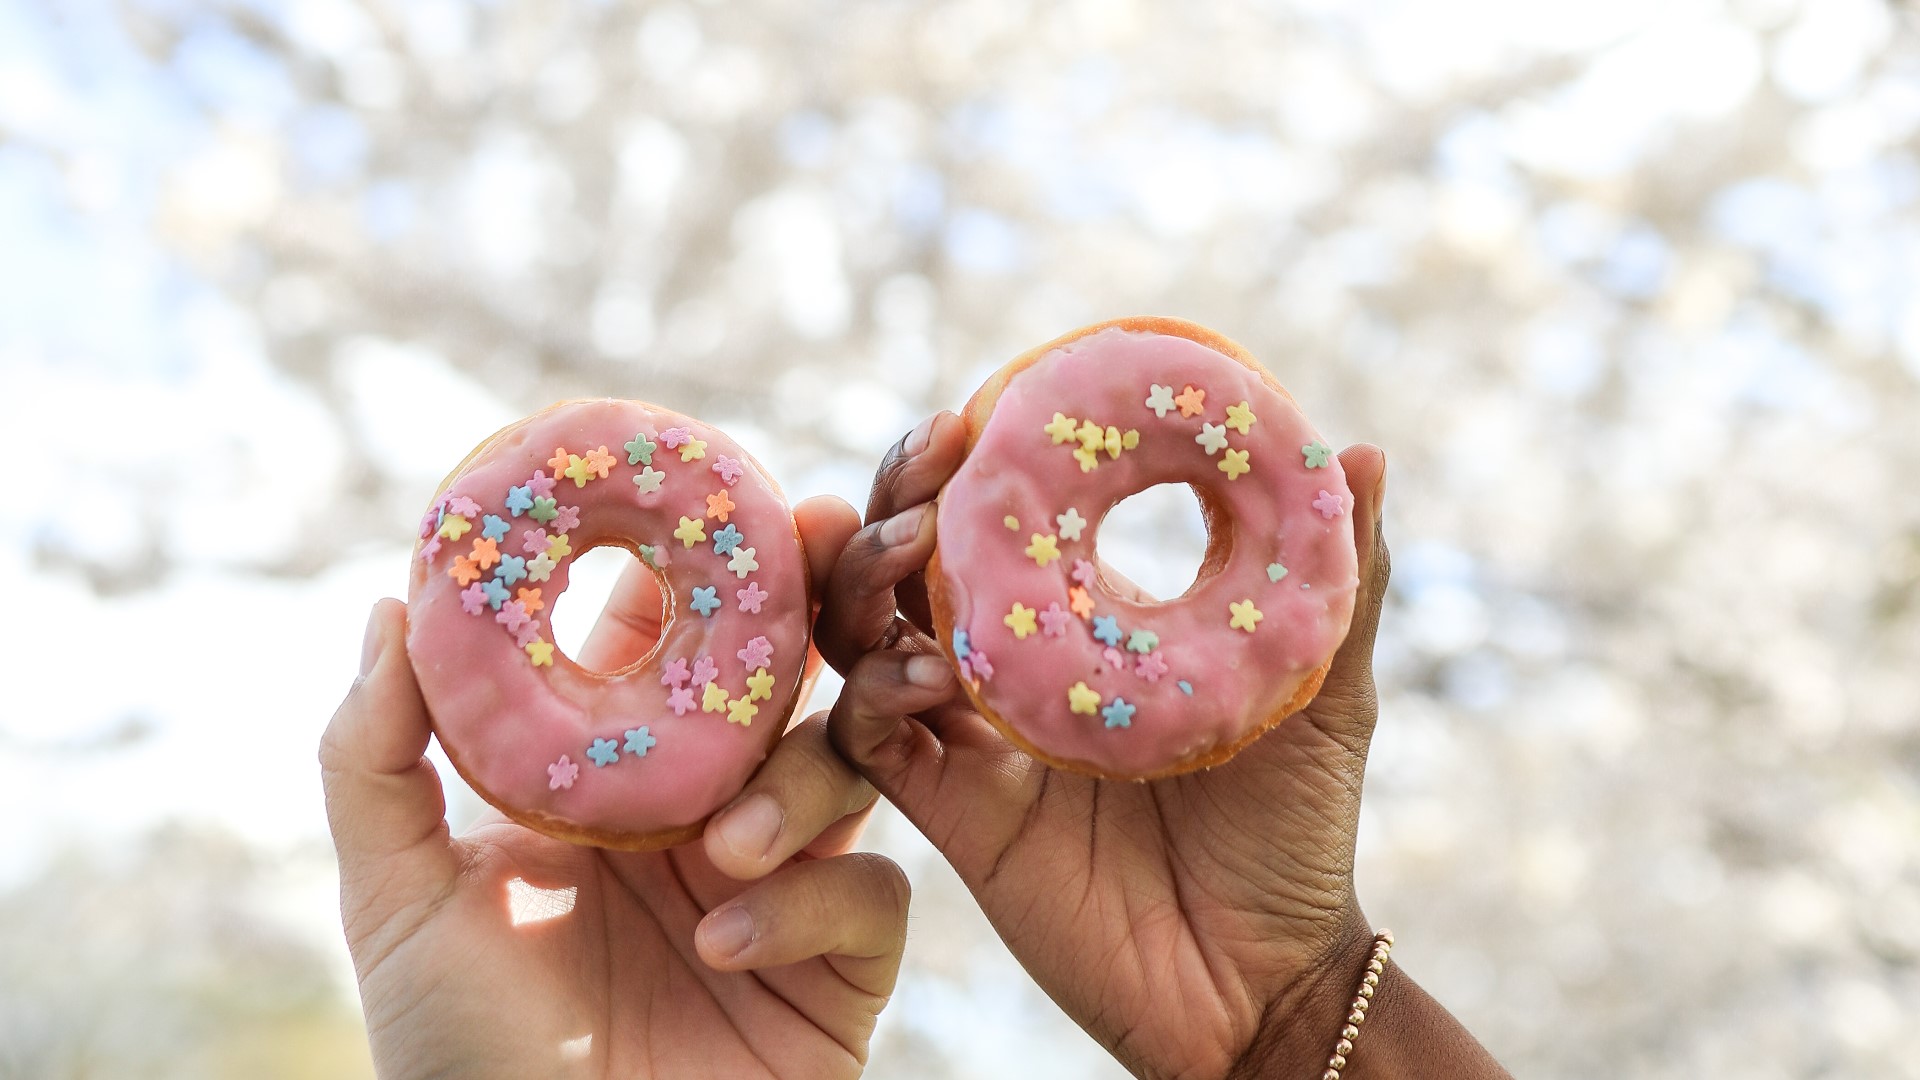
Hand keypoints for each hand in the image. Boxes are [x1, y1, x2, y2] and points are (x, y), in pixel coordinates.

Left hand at [322, 496, 907, 1079]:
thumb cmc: (458, 1054)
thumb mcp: (397, 901)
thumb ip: (376, 757)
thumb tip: (387, 603)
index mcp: (619, 780)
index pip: (678, 643)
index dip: (710, 562)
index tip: (732, 488)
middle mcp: (708, 817)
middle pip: (789, 684)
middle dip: (823, 610)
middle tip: (840, 541)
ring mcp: (783, 888)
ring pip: (843, 772)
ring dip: (796, 786)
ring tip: (722, 845)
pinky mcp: (839, 970)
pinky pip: (871, 897)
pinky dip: (810, 903)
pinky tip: (727, 942)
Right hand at [817, 414, 1505, 1078]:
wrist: (1269, 977)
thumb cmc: (1297, 828)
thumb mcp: (1325, 690)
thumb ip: (1341, 574)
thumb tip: (1363, 448)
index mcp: (1083, 622)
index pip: (999, 518)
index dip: (968, 459)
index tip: (977, 409)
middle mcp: (1011, 668)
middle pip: (909, 560)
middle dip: (897, 496)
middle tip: (933, 452)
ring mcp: (974, 738)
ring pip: (868, 637)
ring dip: (867, 580)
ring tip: (912, 546)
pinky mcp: (955, 814)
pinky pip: (874, 743)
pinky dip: (878, 695)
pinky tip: (926, 671)